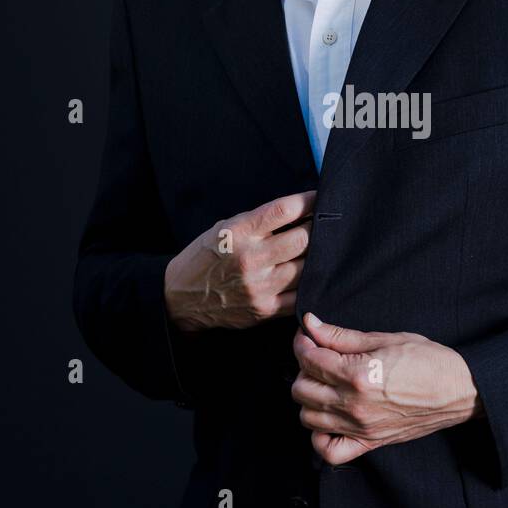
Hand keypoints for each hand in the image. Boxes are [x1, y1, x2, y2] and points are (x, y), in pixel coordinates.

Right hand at [164, 190, 316, 331]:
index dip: (309, 201)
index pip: (284, 211)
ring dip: (319, 257)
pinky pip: (301, 295)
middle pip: (303, 240)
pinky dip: (311, 283)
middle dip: (320, 229)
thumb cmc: (207, 256)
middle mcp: (251, 259)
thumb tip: (301, 212)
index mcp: (240, 233)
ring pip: (307, 268)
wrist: (180, 298)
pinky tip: (313, 274)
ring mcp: (260, 286)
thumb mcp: (226, 228)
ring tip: (325, 249)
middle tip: (327, 225)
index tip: (322, 198)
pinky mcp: (266, 309)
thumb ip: (260, 221)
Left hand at [291, 312, 483, 465]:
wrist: (459, 391)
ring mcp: (360, 427)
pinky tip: (329, 418)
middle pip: (301, 388)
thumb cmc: (429, 361)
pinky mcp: (369, 443)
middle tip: (319, 357)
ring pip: (308, 417)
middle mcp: (354, 404)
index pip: (309, 359)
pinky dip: (320, 437)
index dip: (302, 342)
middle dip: (304, 368)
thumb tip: (311, 324)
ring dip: (309, 398)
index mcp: (358, 374)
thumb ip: (342, 335)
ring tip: (325, 384)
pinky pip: (328, 451)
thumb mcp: (386, 339)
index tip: (307, 335)